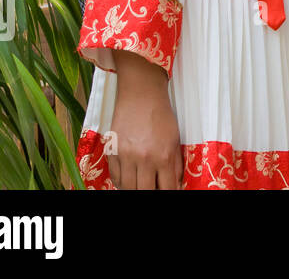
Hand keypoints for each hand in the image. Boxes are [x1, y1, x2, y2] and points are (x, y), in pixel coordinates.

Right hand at [106, 51, 183, 189]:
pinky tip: (129, 179)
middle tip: (154, 187)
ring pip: (127, 188)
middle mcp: (144, 159)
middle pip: (145, 192)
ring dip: (135, 189)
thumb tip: (176, 183)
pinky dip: (121, 182)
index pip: (167, 188)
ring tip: (141, 185)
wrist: (141, 94)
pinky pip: (115, 177)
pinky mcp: (112, 151)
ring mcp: (126, 156)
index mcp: (163, 156)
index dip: (169, 192)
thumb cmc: (161, 114)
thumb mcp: (175, 139)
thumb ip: (175, 163)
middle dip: (151, 193)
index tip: (169, 191)